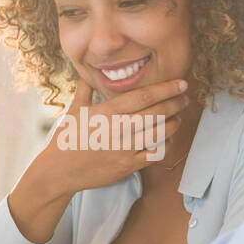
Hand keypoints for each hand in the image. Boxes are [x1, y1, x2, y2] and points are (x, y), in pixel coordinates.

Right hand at [9, 78, 189, 243]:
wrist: (58, 171)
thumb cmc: (66, 139)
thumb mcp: (74, 111)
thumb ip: (85, 90)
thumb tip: (86, 73)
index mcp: (106, 112)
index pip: (143, 96)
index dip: (166, 89)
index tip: (181, 83)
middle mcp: (117, 129)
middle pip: (156, 113)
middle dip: (175, 104)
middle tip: (185, 98)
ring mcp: (123, 149)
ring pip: (159, 133)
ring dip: (174, 123)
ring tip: (179, 117)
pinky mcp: (126, 166)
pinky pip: (153, 154)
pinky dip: (165, 145)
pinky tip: (168, 138)